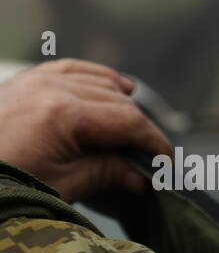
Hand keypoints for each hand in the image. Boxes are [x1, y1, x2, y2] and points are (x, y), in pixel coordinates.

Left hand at [0, 60, 171, 203]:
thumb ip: (108, 173)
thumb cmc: (7, 182)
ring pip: (99, 82)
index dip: (155, 144)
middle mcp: (53, 88)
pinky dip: (97, 77)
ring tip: (135, 132)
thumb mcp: (64, 184)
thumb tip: (142, 176)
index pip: (129, 122)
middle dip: (141, 130)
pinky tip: (116, 86)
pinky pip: (71, 68)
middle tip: (151, 159)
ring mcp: (37, 80)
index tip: (167, 166)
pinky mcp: (25, 81)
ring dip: (123, 105)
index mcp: (64, 114)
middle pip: (119, 102)